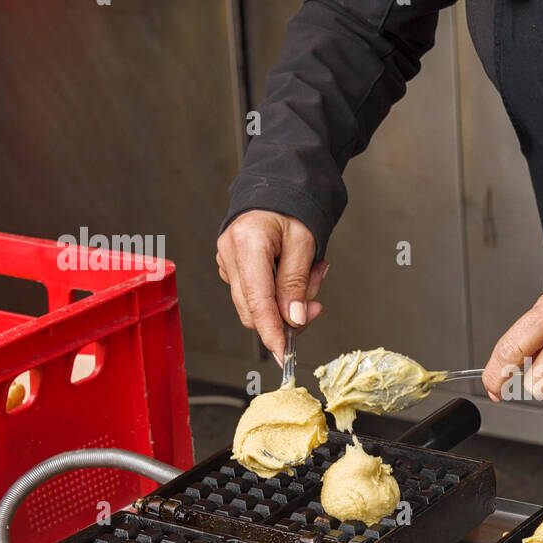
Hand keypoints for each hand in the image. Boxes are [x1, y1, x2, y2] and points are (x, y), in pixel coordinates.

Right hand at [216, 210, 326, 363]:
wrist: (276, 188)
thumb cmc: (291, 208)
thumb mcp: (305, 241)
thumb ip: (297, 282)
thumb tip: (293, 320)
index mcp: (247, 243)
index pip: (257, 301)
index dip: (271, 332)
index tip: (284, 354)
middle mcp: (229, 254)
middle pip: (254, 309)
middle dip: (289, 314)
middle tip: (316, 301)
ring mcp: (226, 262)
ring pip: (256, 305)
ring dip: (287, 300)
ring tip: (309, 272)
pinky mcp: (232, 267)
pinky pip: (256, 293)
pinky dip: (279, 291)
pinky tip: (293, 271)